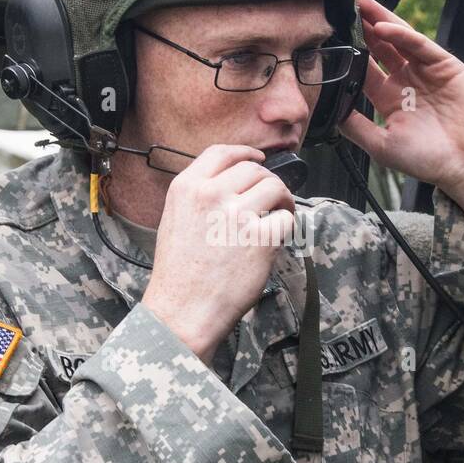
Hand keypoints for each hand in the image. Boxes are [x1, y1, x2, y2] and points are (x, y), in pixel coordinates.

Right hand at [142, 145, 294, 363]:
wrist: (183, 310)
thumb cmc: (179, 275)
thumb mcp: (175, 220)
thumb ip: (200, 197)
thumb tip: (231, 186)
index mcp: (187, 188)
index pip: (221, 152)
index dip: (245, 152)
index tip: (258, 158)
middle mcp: (211, 195)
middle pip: (253, 169)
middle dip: (267, 181)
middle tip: (272, 199)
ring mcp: (237, 216)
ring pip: (274, 187)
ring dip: (283, 199)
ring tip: (280, 215)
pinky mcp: (260, 238)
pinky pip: (286, 219)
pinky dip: (288, 226)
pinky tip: (278, 238)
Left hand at [340, 0, 463, 192]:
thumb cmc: (428, 160)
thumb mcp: (382, 146)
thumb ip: (357, 127)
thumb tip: (331, 111)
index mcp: (390, 100)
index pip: (365, 69)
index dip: (350, 53)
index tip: (331, 39)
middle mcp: (407, 82)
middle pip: (381, 48)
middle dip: (363, 28)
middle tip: (344, 9)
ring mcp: (426, 72)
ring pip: (400, 39)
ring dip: (380, 20)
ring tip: (361, 4)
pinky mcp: (445, 65)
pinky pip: (420, 45)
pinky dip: (402, 34)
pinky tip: (382, 26)